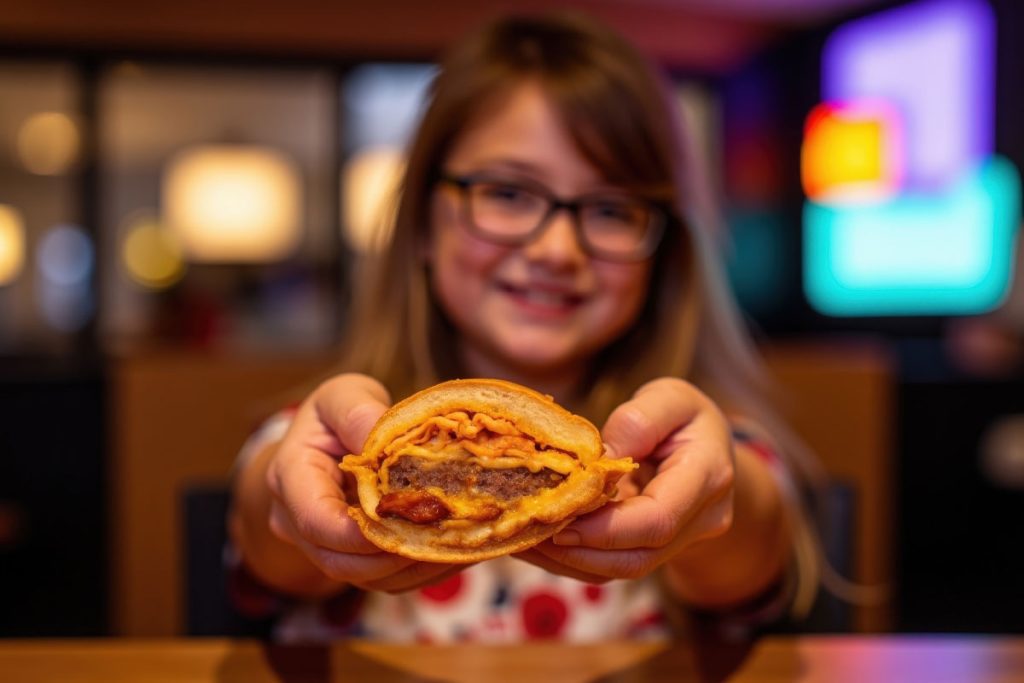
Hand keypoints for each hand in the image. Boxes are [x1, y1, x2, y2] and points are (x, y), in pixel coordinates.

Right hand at [264, 373, 461, 592]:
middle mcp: (296, 521)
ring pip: (366, 578)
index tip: (408, 520)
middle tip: (445, 536)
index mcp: (291, 477)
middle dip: (394, 555)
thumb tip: (382, 438)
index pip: (317, 521)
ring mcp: (321, 547)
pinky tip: (455, 551)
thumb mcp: (344, 396)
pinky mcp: (351, 560)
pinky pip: (384, 580)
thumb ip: (358, 413)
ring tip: (460, 545)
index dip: (361, 532)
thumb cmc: (336, 414)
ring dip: (414, 568)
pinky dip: (421, 571)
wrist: (326, 440)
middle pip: (340, 561)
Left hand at [516, 378, 734, 582]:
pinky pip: (613, 565)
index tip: (557, 516)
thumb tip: (596, 459)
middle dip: (577, 550)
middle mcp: (701, 520)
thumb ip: (639, 420)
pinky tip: (536, 541)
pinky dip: (572, 559)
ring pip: (623, 569)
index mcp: (708, 476)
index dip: (604, 528)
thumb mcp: (669, 396)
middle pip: (638, 556)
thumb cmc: (685, 415)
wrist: (710, 448)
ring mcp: (681, 542)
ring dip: (568, 561)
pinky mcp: (654, 551)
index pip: (658, 520)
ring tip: (521, 536)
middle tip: (526, 529)